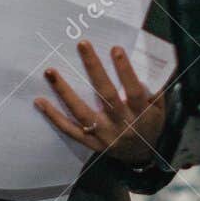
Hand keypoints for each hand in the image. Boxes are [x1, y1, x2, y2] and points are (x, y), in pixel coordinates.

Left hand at [35, 41, 166, 163]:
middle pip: (106, 95)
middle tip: (82, 44)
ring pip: (81, 112)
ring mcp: (103, 135)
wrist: (141, 156)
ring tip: (50, 71)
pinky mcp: (90, 143)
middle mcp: (121, 124)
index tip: (115, 49)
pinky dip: (54, 116)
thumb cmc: (150, 123)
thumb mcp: (160, 108)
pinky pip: (69, 130)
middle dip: (94, 68)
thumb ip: (152, 89)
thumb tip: (142, 62)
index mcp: (140, 114)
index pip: (133, 91)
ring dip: (64, 91)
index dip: (125, 71)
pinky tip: (40, 101)